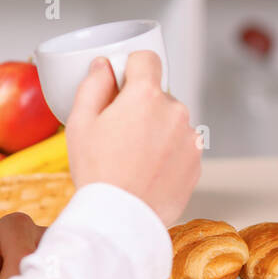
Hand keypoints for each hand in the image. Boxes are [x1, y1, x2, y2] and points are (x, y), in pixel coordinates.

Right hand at [65, 51, 201, 226]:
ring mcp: (190, 137)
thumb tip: (103, 65)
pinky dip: (168, 154)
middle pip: (158, 95)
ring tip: (133, 159)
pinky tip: (148, 171)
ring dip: (157, 131)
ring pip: (171, 122)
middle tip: (119, 134)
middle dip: (141, 107)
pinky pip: (181, 146)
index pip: (147, 59)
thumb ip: (93, 85)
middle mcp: (175, 111)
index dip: (132, 67)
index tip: (123, 82)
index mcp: (145, 96)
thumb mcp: (80, 123)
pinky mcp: (197, 161)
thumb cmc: (97, 173)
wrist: (120, 219)